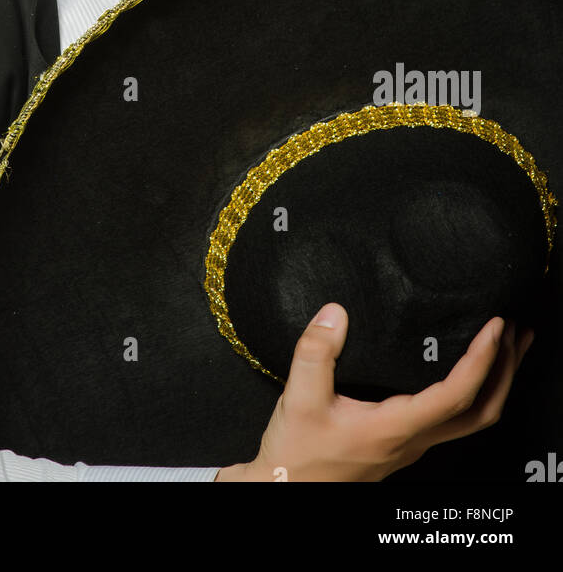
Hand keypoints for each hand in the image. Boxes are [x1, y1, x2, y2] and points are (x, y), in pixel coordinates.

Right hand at [215, 302, 532, 481]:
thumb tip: (336, 311)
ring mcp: (411, 444)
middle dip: (506, 371)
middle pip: (482, 412)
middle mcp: (413, 439)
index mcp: (396, 427)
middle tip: (517, 332)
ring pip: (471, 418)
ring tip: (505, 347)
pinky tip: (460, 369)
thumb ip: (316, 352)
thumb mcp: (298, 397)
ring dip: (495, 382)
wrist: (286, 490)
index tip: (496, 327)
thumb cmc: (295, 454)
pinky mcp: (402, 442)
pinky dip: (472, 390)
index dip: (482, 360)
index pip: (456, 395)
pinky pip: (453, 417)